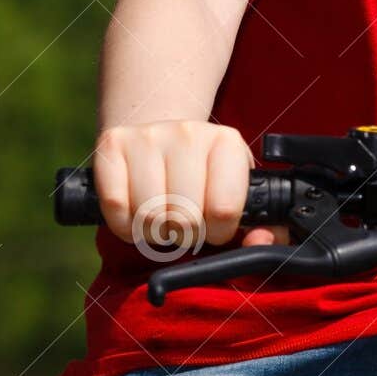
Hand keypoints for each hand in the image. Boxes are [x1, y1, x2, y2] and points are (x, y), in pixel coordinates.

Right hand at [93, 120, 286, 252]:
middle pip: (183, 218)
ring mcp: (149, 136)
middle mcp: (189, 133)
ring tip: (163, 219)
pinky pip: (115, 207)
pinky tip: (137, 213)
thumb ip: (264, 226)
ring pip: (148, 216)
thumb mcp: (241, 192)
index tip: (214, 226)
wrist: (164, 136)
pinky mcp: (112, 143)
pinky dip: (125, 226)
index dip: (218, 233)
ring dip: (154, 234)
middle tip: (185, 225)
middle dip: (184, 235)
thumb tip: (260, 242)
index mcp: (228, 142)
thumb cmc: (206, 175)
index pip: (224, 210)